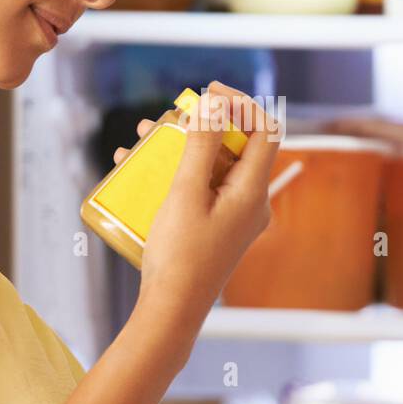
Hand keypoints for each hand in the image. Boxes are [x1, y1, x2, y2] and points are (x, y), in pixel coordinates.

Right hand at [132, 81, 279, 339]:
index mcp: (253, 192)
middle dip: (201, 125)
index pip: (265, 131)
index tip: (209, 92)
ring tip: (145, 137)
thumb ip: (201, 146)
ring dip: (182, 147)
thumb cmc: (180, 255)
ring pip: (213, 167)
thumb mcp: (186, 194)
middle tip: (168, 117)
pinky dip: (175, 173)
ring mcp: (233, 216)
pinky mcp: (214, 227)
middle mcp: (250, 202)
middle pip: (235, 147)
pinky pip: (201, 189)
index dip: (242, 104)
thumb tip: (215, 104)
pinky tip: (137, 169)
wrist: (171, 311)